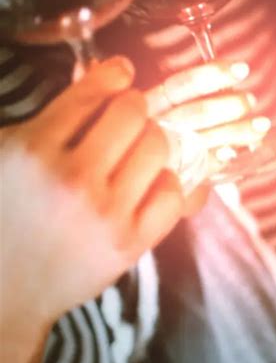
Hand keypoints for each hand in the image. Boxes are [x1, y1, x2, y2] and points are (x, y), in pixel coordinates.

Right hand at [0, 57, 187, 330]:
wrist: (6, 289)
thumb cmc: (5, 213)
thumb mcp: (8, 154)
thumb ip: (50, 117)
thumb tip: (107, 74)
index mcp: (34, 149)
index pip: (90, 94)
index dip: (114, 74)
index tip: (122, 72)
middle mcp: (72, 178)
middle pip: (132, 113)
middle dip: (131, 109)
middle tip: (124, 119)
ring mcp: (104, 213)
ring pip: (157, 146)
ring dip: (150, 141)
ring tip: (134, 153)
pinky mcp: (129, 243)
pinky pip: (172, 194)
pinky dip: (165, 183)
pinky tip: (147, 185)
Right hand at [145, 60, 270, 173]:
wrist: (140, 174)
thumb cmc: (159, 132)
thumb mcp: (167, 107)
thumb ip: (195, 92)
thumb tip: (235, 76)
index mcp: (151, 104)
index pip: (180, 85)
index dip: (210, 75)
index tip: (241, 69)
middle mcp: (155, 127)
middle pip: (194, 113)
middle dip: (227, 106)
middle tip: (250, 100)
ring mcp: (164, 153)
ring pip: (201, 140)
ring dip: (234, 132)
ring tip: (261, 126)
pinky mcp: (173, 176)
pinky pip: (200, 167)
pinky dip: (218, 159)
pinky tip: (234, 153)